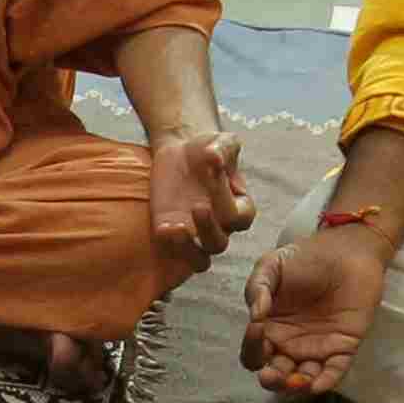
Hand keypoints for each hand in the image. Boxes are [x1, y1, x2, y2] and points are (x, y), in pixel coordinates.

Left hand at [143, 127, 248, 270]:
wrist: (179, 154)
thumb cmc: (206, 150)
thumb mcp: (220, 142)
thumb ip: (223, 148)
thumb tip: (215, 157)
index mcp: (238, 207)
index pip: (241, 216)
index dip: (229, 201)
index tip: (214, 175)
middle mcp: (219, 227)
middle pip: (219, 243)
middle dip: (209, 229)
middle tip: (198, 206)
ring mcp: (195, 235)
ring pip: (199, 260)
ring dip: (188, 250)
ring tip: (176, 228)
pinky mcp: (172, 235)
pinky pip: (174, 252)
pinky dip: (169, 245)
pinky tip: (162, 226)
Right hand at [241, 222, 392, 396]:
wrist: (346, 249)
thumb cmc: (306, 258)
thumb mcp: (272, 266)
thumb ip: (257, 288)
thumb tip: (255, 316)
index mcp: (269, 329)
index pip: (253, 353)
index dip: (252, 347)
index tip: (257, 328)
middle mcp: (289, 344)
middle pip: (275, 374)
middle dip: (271, 380)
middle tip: (271, 374)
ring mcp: (316, 349)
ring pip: (302, 380)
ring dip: (295, 387)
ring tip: (294, 381)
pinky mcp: (343, 348)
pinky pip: (333, 373)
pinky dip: (323, 383)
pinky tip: (315, 384)